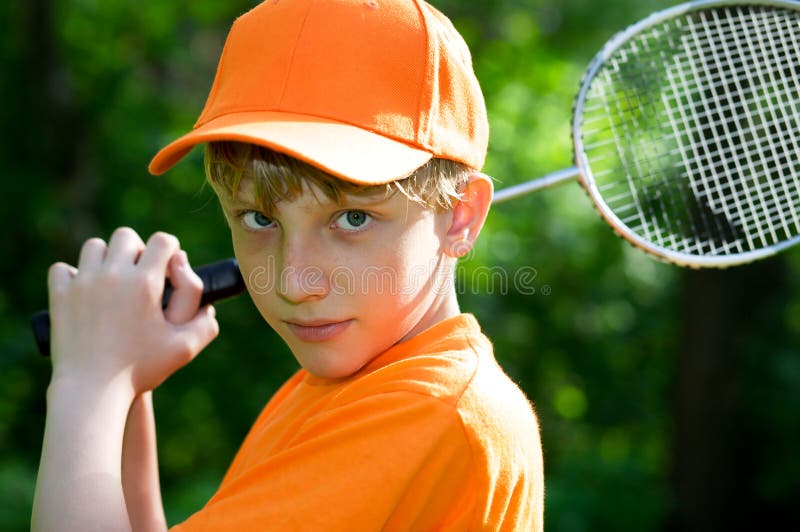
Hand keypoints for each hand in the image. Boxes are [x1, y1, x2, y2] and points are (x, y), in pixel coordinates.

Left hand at [47, 227, 218, 394]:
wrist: (91, 390)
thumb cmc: (141, 370)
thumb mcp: (184, 349)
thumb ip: (207, 325)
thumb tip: (211, 306)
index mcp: (145, 282)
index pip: (162, 241)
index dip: (170, 249)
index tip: (168, 266)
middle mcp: (113, 275)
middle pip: (126, 236)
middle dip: (137, 250)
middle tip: (140, 274)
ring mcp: (83, 283)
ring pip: (95, 247)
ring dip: (106, 258)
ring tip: (113, 281)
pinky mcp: (60, 296)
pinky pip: (63, 269)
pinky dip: (73, 275)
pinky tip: (84, 292)